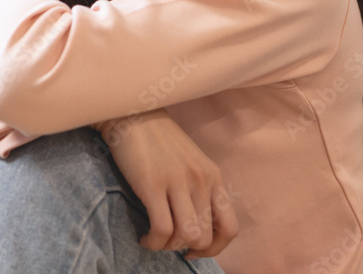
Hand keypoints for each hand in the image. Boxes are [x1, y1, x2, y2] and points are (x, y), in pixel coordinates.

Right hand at [95, 108, 238, 259]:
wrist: (133, 112)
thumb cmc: (157, 141)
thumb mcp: (190, 162)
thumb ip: (198, 188)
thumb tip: (195, 227)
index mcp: (213, 177)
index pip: (230, 228)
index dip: (214, 248)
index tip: (194, 249)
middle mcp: (201, 180)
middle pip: (205, 237)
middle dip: (186, 248)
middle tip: (169, 241)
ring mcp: (177, 182)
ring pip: (187, 236)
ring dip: (168, 246)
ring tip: (155, 239)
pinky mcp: (152, 184)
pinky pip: (162, 229)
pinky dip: (153, 241)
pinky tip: (144, 236)